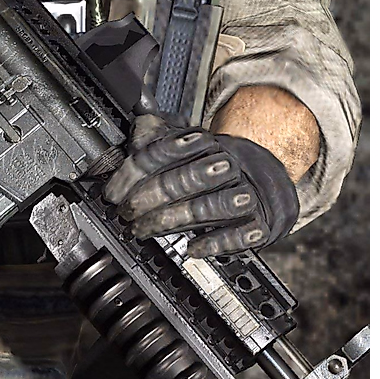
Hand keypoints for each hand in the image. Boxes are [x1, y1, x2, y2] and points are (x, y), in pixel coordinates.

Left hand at [103, 113, 299, 257]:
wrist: (266, 176)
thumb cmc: (213, 162)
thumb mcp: (183, 143)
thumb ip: (156, 135)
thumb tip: (135, 130)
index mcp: (203, 143)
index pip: (162, 151)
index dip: (132, 174)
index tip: (113, 193)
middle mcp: (224, 164)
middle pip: (182, 180)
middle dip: (148, 200)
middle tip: (127, 214)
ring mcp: (244, 192)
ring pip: (208, 207)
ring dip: (173, 221)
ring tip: (147, 230)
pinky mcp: (260, 221)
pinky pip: (239, 234)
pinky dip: (214, 243)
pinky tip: (192, 249)